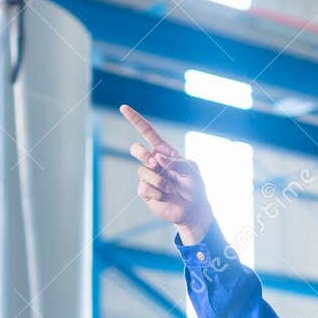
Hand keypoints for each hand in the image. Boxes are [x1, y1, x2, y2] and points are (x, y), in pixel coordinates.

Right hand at [121, 105, 212, 242]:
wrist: (192, 210)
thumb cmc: (194, 188)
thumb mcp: (191, 172)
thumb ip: (177, 162)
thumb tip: (157, 157)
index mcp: (165, 152)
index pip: (147, 132)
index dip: (135, 120)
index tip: (123, 107)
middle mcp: (154, 162)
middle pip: (136, 149)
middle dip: (142, 154)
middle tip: (155, 163)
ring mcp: (148, 176)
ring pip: (142, 171)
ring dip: (158, 180)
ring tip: (170, 188)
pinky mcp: (145, 191)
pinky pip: (143, 187)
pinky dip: (156, 192)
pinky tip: (164, 196)